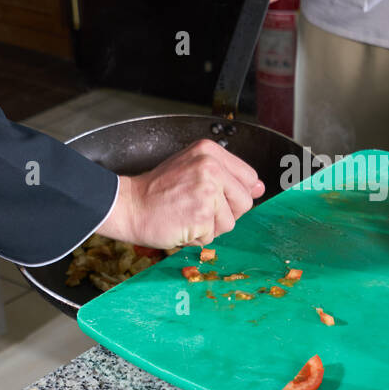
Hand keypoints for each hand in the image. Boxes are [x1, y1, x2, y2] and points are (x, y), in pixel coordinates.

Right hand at [97, 139, 265, 248]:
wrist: (128, 205)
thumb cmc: (157, 191)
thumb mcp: (193, 169)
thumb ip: (227, 176)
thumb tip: (260, 187)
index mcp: (210, 152)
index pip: (248, 178)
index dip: (235, 194)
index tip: (214, 197)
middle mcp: (211, 167)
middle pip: (245, 202)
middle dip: (225, 213)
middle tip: (196, 207)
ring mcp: (207, 191)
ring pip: (230, 223)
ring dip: (209, 227)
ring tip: (186, 215)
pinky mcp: (202, 215)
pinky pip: (212, 237)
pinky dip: (196, 237)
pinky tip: (180, 224)